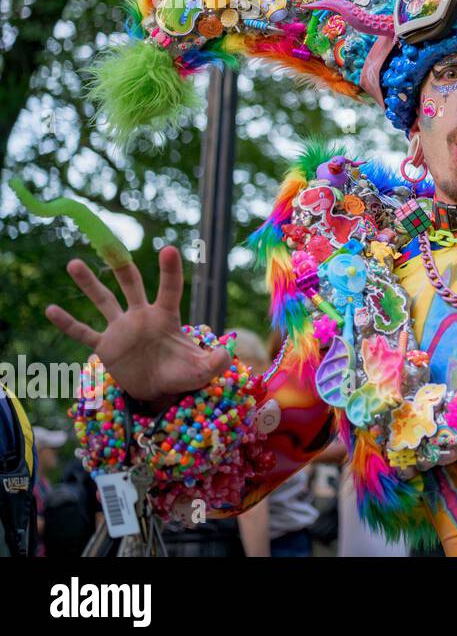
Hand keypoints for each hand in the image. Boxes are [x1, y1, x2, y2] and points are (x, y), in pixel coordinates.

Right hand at [44, 246, 229, 404]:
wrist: (159, 390)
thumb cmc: (182, 374)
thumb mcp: (202, 370)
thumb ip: (215, 361)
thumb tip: (228, 355)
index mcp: (166, 317)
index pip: (170, 288)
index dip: (170, 270)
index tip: (169, 249)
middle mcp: (142, 316)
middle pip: (131, 285)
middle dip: (121, 266)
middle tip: (110, 244)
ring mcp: (121, 329)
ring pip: (103, 301)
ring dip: (89, 284)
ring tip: (73, 264)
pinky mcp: (106, 346)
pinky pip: (83, 332)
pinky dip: (67, 323)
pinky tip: (50, 309)